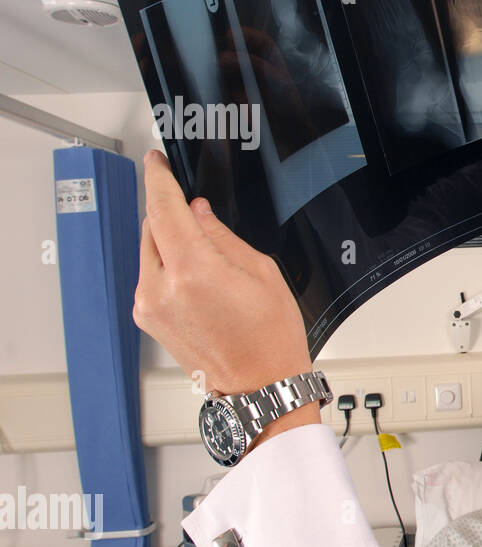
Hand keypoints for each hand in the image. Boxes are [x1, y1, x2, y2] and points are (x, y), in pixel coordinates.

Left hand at [134, 149, 313, 402]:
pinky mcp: (147, 317)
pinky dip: (166, 264)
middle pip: (151, 227)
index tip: (156, 162)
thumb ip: (222, 236)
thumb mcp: (261, 272)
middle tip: (195, 211)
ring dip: (169, 241)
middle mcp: (161, 288)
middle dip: (170, 213)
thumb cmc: (269, 337)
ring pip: (149, 251)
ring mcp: (149, 305)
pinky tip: (197, 277)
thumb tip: (197, 212)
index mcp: (192, 271)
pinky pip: (149, 275)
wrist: (259, 385)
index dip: (158, 178)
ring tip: (206, 256)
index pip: (163, 207)